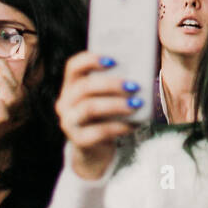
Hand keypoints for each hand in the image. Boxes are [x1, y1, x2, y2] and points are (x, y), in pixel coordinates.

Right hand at [55, 52, 141, 179]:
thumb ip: (114, 81)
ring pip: (90, 108)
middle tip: (134, 86)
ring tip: (136, 104)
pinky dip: (117, 127)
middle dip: (111, 84)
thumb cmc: (106, 114)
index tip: (113, 60)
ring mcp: (69, 122)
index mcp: (71, 85)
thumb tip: (142, 68)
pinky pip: (98, 132)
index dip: (91, 60)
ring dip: (116, 104)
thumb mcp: (106, 96)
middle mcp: (65, 102)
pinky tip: (132, 125)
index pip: (73, 66)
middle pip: (84, 87)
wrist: (97, 148)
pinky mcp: (78, 140)